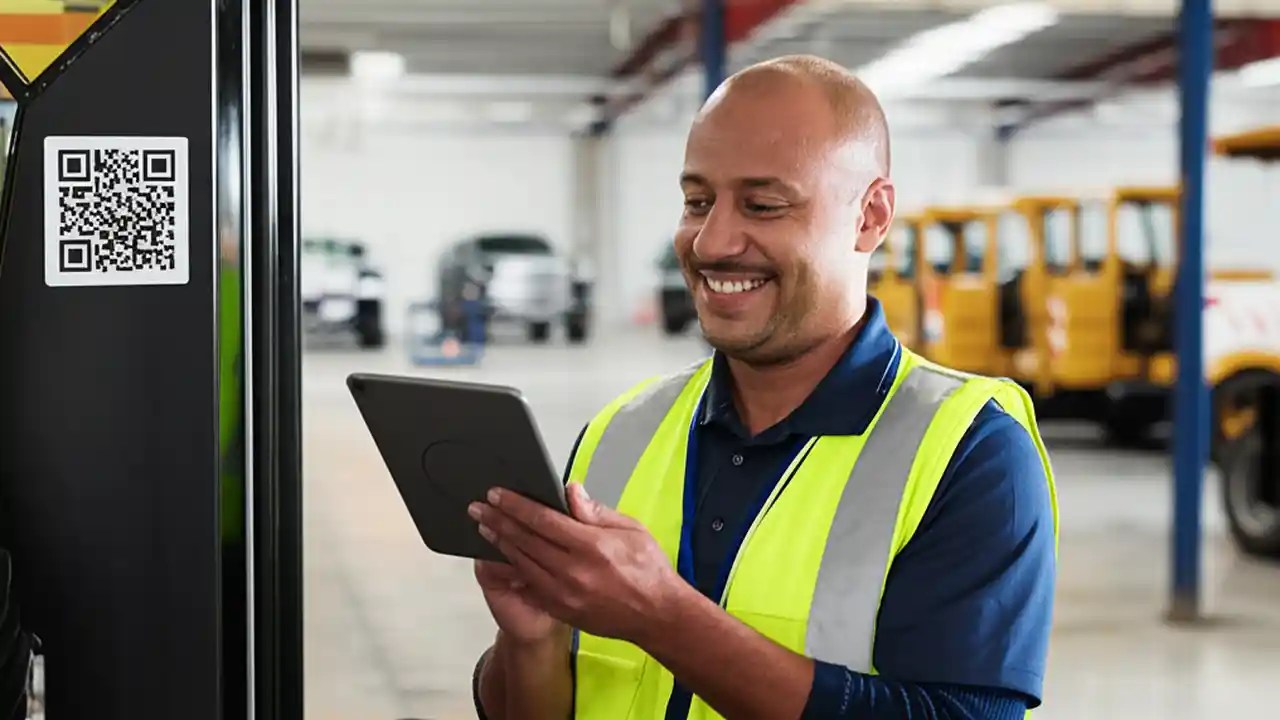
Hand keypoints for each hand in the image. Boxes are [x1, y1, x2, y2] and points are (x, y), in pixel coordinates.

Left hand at [469, 483, 686, 643]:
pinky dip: (513, 570)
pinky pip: (530, 586)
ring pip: (522, 563)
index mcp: (590, 546)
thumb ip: (596, 511)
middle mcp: (573, 571)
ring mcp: (565, 594)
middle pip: (525, 540)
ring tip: (484, 528)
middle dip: (498, 521)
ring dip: (500, 544)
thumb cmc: (648, 570)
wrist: (657, 616)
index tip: (497, 494)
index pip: (542, 519)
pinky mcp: (562, 609)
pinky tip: (502, 558)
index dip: (515, 505)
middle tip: (477, 508)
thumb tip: (570, 491)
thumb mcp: (631, 529)